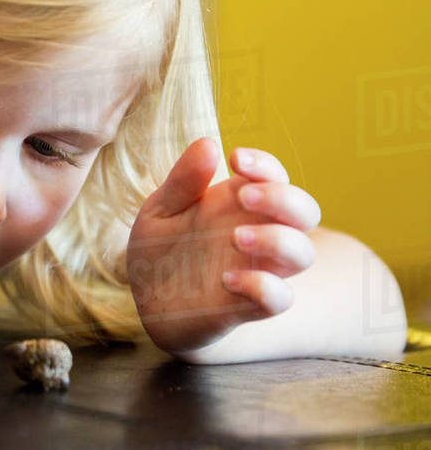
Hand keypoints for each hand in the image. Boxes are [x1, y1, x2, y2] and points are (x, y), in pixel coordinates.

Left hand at [127, 138, 320, 354]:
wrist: (144, 301)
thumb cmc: (159, 248)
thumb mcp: (160, 210)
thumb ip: (183, 181)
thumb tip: (209, 144)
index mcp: (240, 203)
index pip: (275, 176)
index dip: (266, 165)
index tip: (236, 158)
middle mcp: (259, 233)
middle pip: (305, 211)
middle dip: (283, 199)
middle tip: (245, 195)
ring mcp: (258, 269)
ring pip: (302, 253)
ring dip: (278, 240)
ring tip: (236, 236)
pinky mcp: (247, 305)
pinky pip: (279, 298)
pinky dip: (263, 287)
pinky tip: (227, 279)